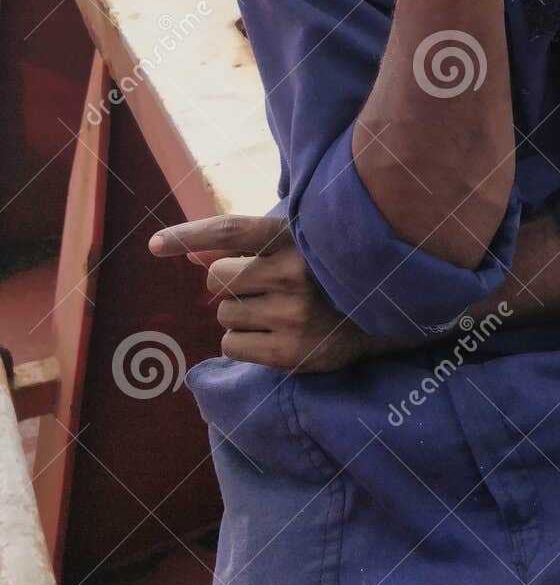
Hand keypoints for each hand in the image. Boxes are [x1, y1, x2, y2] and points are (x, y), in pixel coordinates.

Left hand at [149, 214, 381, 372]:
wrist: (381, 315)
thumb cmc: (324, 271)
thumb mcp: (293, 246)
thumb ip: (245, 247)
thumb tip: (191, 255)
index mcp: (295, 237)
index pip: (231, 231)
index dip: (189, 235)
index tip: (154, 245)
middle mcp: (294, 273)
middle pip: (217, 279)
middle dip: (227, 284)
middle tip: (261, 287)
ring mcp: (294, 315)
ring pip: (223, 315)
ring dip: (239, 314)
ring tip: (278, 311)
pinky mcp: (291, 352)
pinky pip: (231, 347)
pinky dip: (243, 343)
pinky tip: (275, 335)